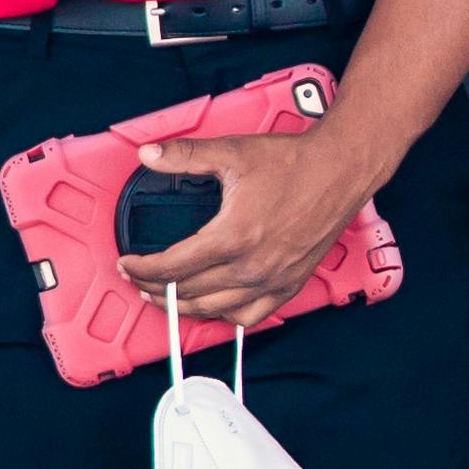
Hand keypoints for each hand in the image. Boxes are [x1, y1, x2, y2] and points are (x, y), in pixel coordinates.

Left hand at [122, 123, 369, 336]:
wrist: (341, 169)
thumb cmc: (294, 162)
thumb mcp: (232, 152)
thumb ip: (184, 155)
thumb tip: (148, 154)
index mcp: (232, 237)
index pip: (171, 267)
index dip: (142, 269)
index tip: (127, 264)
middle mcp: (251, 267)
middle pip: (188, 292)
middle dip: (155, 289)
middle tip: (138, 280)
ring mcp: (272, 280)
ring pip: (215, 310)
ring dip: (183, 307)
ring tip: (165, 298)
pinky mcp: (290, 285)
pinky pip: (251, 316)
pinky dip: (226, 316)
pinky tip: (214, 308)